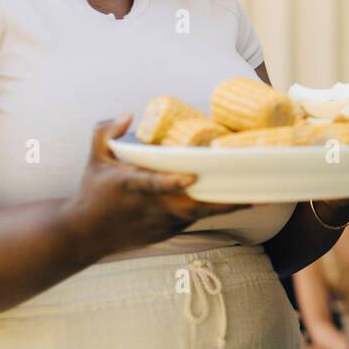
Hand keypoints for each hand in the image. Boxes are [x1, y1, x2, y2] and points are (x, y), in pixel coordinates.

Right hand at [61, 115, 250, 258]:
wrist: (86, 235)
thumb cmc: (92, 192)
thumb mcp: (94, 160)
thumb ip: (105, 133)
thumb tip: (127, 113)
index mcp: (131, 186)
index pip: (154, 185)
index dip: (171, 182)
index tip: (191, 177)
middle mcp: (152, 207)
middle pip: (191, 205)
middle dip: (222, 200)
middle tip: (255, 191)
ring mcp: (163, 222)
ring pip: (201, 214)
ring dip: (229, 206)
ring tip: (262, 197)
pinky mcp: (170, 230)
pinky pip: (199, 218)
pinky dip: (218, 209)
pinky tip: (244, 200)